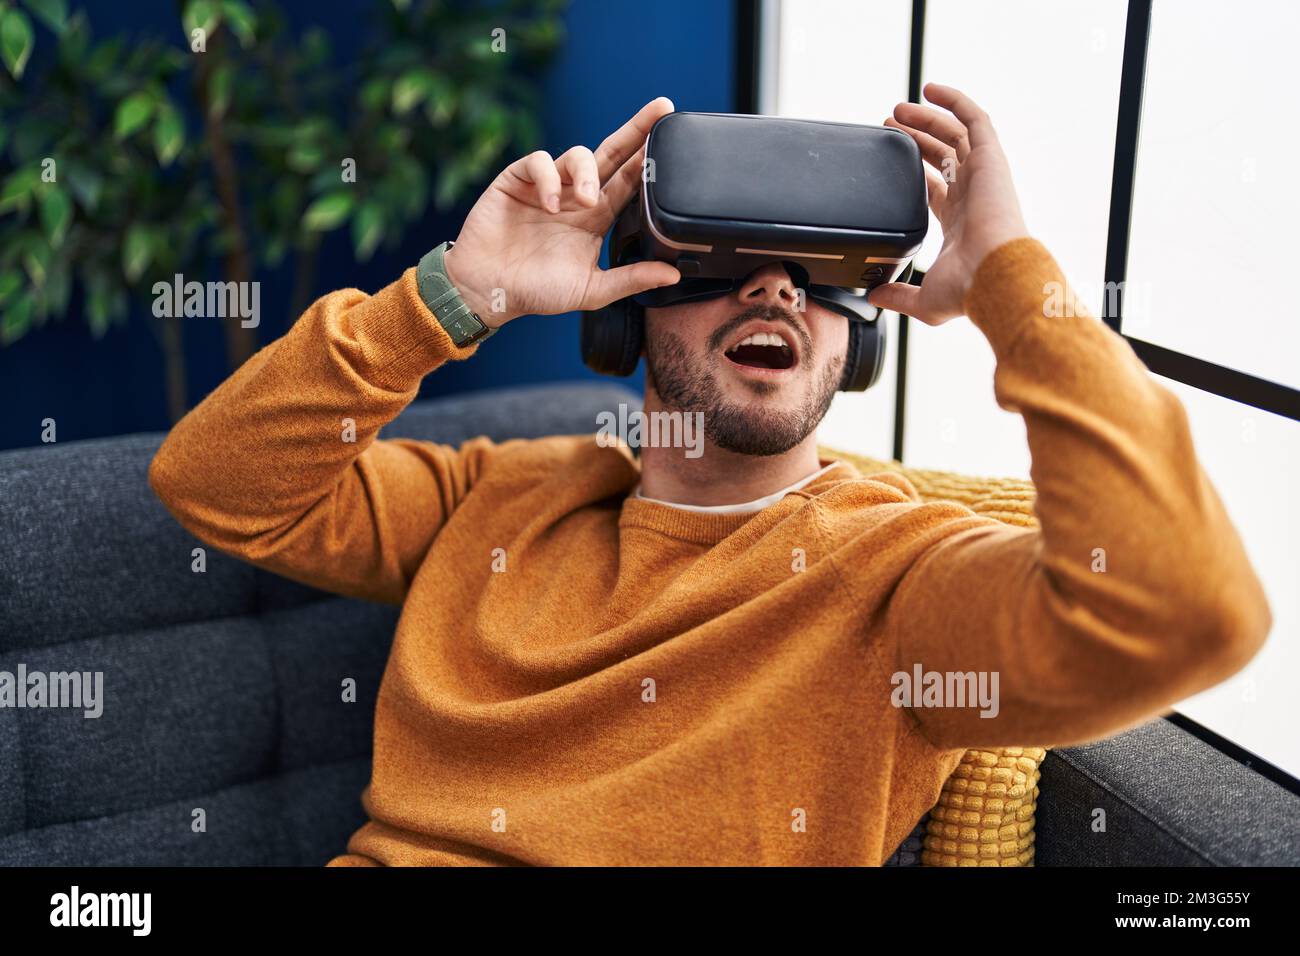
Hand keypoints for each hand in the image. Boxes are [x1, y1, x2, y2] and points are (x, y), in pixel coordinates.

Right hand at [443, 98, 682, 327]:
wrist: (488, 290)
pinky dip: (548, 177)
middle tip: (661, 109)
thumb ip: (630, 279)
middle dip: (636, 129)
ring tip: (586, 201)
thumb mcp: (592, 290)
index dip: (648, 159)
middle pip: (612, 153)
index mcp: (596, 218)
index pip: (629, 181)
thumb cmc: (537, 291)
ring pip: (578, 155)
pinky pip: (539, 162)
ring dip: (586, 172)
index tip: (673, 137)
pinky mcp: (517, 180)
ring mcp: (547, 185)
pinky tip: (550, 203)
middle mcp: (575, 196)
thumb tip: (673, 275)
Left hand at [868, 83, 1030, 325]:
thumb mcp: (924, 299)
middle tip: (889, 125)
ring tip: (897, 109)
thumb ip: (898, 295)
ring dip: (927, 119)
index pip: (936, 187)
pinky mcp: (990, 159)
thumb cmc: (970, 290)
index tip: (891, 158)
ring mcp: (982, 175)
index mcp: (959, 223)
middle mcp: (972, 195)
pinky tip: (931, 89)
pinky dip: (955, 101)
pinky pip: (974, 119)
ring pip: (954, 136)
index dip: (914, 171)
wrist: (995, 275)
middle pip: (941, 157)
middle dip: (915, 139)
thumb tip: (872, 297)